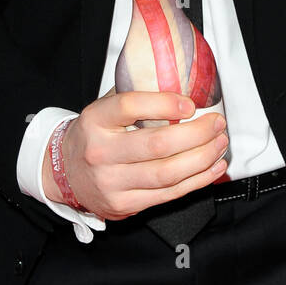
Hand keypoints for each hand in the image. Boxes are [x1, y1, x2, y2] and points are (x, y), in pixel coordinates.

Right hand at [41, 90, 228, 220]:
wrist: (65, 173)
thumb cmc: (95, 135)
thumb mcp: (105, 108)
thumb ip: (136, 94)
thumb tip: (181, 79)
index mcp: (95, 120)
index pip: (130, 106)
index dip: (164, 103)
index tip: (191, 104)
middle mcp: (100, 153)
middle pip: (158, 145)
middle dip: (197, 134)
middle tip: (217, 123)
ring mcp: (111, 182)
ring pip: (167, 173)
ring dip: (202, 158)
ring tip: (220, 144)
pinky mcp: (124, 205)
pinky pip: (168, 194)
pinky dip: (197, 180)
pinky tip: (212, 167)